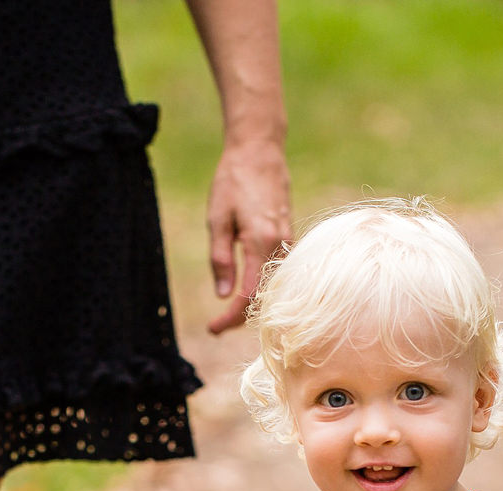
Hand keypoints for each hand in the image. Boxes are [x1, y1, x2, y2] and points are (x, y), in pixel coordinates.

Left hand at [204, 136, 290, 334]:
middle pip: (264, 297)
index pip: (247, 295)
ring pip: (273, 286)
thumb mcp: (217, 218)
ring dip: (253, 304)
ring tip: (228, 314)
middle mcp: (280, 246)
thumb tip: (224, 295)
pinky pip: (278, 272)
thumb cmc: (234, 180)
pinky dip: (263, 287)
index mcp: (260, 242)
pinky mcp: (289, 236)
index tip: (212, 329)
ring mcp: (289, 242)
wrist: (260, 150)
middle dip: (241, 317)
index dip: (230, 318)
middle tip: (216, 326)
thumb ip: (221, 258)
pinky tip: (247, 291)